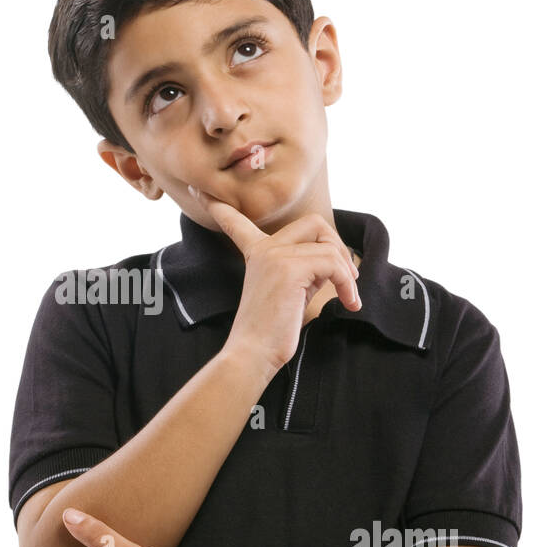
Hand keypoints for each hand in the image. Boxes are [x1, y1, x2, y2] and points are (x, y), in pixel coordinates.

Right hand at [189, 186, 360, 372]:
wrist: (254, 353)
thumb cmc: (271, 332)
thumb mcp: (289, 291)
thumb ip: (304, 270)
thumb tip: (339, 262)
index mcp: (256, 253)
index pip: (237, 223)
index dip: (219, 209)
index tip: (197, 193)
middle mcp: (264, 248)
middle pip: (313, 222)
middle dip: (338, 244)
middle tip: (346, 274)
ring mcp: (275, 255)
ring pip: (330, 247)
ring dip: (348, 273)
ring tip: (350, 296)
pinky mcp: (289, 268)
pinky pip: (333, 263)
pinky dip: (348, 282)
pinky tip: (349, 301)